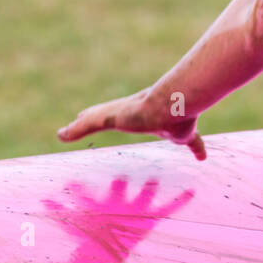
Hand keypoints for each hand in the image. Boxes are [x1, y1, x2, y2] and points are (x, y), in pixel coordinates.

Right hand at [57, 89, 207, 160]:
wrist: (173, 105)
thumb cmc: (139, 110)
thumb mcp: (106, 118)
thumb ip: (85, 125)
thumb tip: (60, 135)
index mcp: (126, 115)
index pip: (104, 115)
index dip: (92, 118)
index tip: (83, 118)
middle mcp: (147, 119)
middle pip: (136, 124)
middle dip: (130, 132)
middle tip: (122, 144)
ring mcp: (167, 126)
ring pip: (166, 133)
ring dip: (169, 138)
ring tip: (170, 147)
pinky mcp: (185, 133)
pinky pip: (194, 143)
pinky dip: (198, 149)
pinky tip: (202, 158)